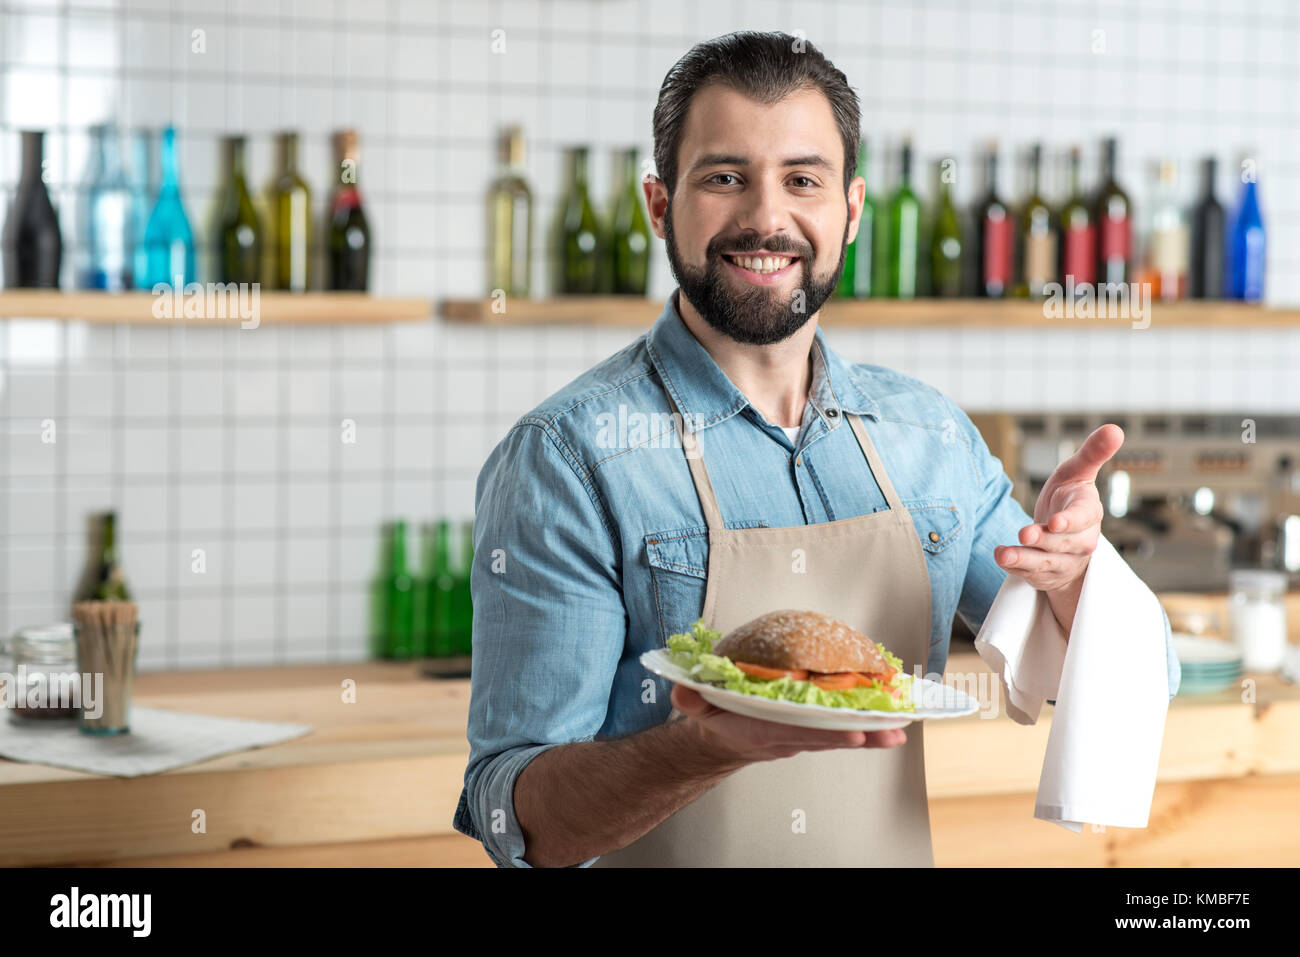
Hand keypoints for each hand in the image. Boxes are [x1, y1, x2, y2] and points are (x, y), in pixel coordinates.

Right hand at [670, 684, 906, 762]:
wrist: (717, 743)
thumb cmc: (714, 719)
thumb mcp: (696, 707)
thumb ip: (690, 698)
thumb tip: (683, 688)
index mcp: (762, 729)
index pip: (799, 730)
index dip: (826, 730)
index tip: (854, 730)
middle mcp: (785, 737)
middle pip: (827, 735)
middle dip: (860, 733)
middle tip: (890, 729)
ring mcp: (798, 738)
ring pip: (837, 736)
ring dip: (869, 733)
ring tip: (899, 728)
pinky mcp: (807, 735)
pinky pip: (837, 733)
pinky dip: (864, 730)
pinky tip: (889, 726)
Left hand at [995, 424, 1122, 593]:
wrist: (1062, 534)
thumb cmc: (1069, 497)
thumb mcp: (1077, 472)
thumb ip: (1093, 453)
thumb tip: (1115, 428)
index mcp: (1088, 513)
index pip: (1083, 518)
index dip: (1070, 521)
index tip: (1056, 522)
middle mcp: (1080, 541)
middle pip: (1063, 544)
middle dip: (1044, 540)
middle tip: (1024, 533)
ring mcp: (1064, 561)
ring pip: (1046, 564)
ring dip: (1025, 559)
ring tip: (1004, 554)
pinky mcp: (1047, 575)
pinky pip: (1032, 576)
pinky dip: (1016, 569)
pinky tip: (1001, 557)